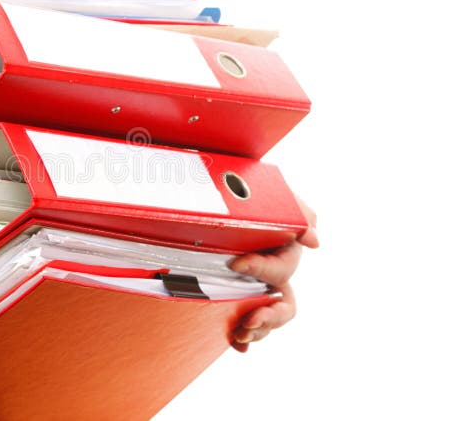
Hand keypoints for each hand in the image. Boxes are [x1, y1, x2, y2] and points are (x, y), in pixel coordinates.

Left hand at [228, 197, 317, 351]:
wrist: (221, 191)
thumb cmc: (252, 192)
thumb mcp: (277, 195)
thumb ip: (298, 213)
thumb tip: (314, 241)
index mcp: (286, 250)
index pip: (283, 269)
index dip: (262, 269)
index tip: (237, 263)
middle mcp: (276, 272)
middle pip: (283, 304)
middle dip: (268, 315)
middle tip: (248, 319)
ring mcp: (259, 285)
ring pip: (270, 317)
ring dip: (259, 329)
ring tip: (241, 333)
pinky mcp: (240, 294)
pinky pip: (249, 321)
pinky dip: (245, 336)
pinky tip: (236, 343)